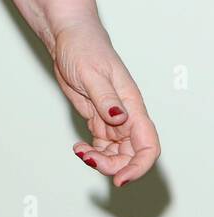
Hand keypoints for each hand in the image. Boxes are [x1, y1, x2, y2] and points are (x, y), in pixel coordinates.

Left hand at [52, 18, 160, 186]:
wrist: (68, 37)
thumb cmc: (83, 48)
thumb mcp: (91, 73)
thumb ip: (105, 98)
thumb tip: (120, 118)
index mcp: (132, 105)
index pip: (147, 145)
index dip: (139, 166)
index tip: (121, 179)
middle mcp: (126, 115)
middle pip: (131, 155)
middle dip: (114, 166)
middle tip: (88, 160)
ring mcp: (112, 118)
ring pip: (116, 153)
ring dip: (101, 161)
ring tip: (80, 152)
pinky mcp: (98, 118)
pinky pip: (102, 146)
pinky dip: (92, 153)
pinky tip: (79, 148)